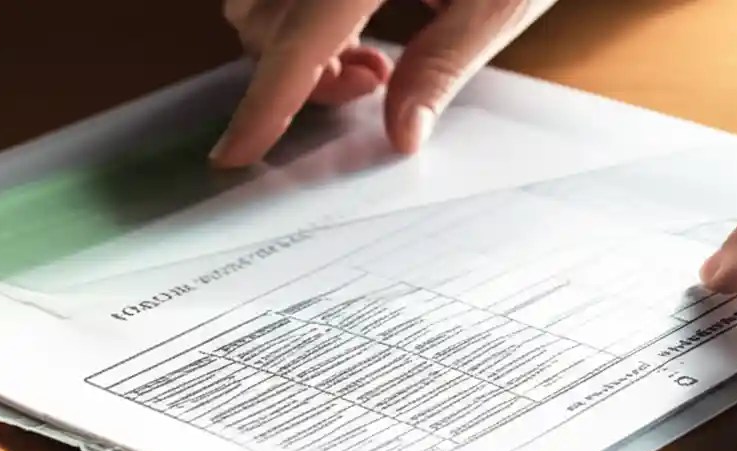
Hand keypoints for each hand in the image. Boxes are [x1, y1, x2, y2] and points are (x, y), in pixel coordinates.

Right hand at [212, 0, 550, 166]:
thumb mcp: (499, 1)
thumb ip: (444, 65)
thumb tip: (402, 133)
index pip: (298, 39)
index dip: (266, 102)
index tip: (236, 150)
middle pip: (262, 21)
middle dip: (297, 75)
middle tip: (368, 86)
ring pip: (260, 3)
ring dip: (297, 47)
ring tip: (368, 57)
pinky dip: (303, 18)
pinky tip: (356, 27)